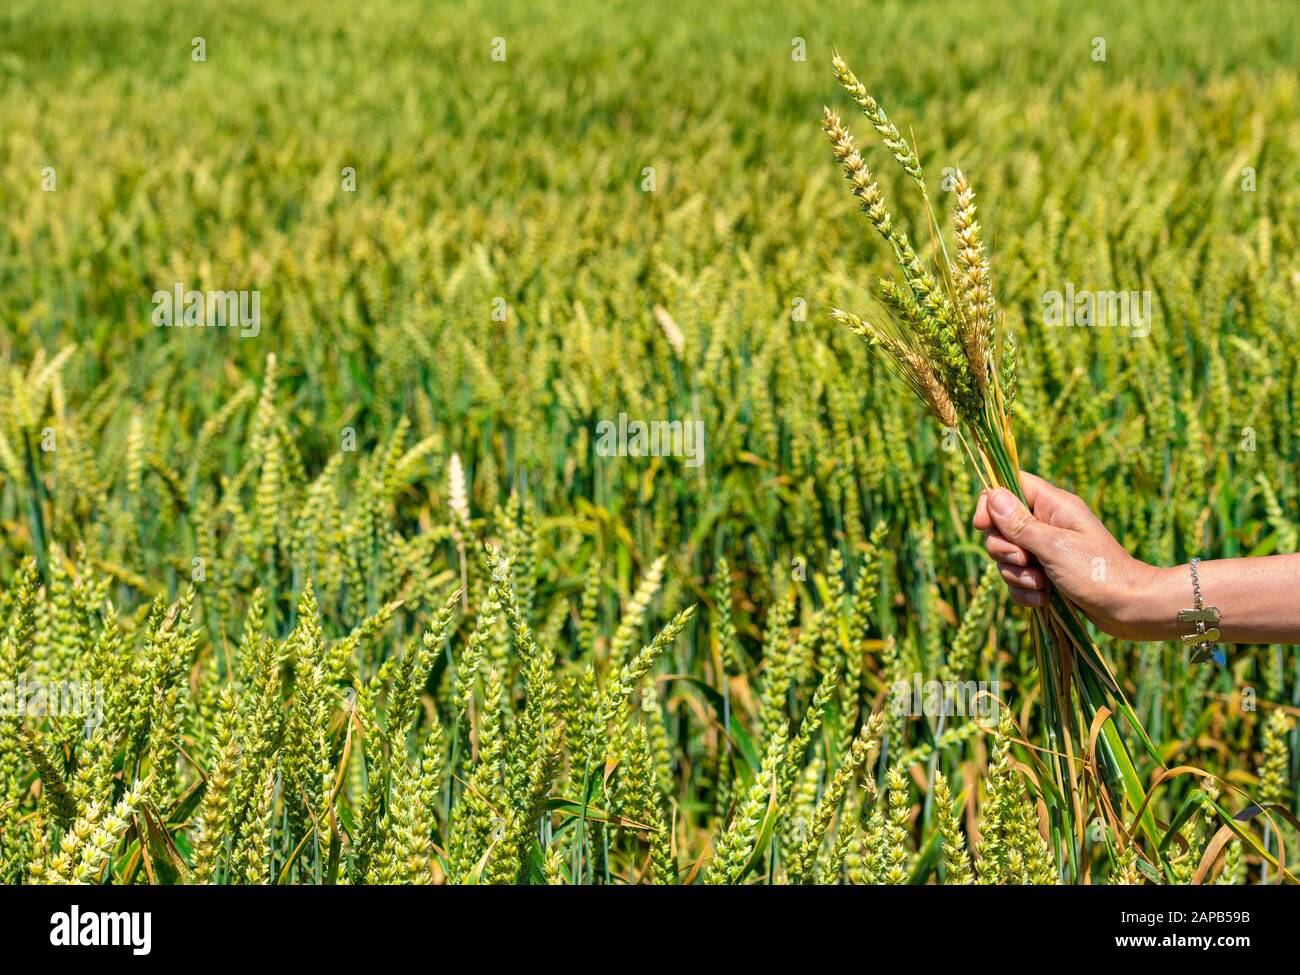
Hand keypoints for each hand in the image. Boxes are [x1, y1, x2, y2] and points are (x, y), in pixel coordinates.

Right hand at [971, 471, 1156, 638]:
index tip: (984, 526)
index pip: (1008, 485)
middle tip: (1026, 560)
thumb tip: (993, 495)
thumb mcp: (1055, 546)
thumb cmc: (1097, 572)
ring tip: (1041, 585)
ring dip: (1016, 575)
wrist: (1130, 609)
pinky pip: (1018, 579)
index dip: (990, 503)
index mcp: (1053, 505)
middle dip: (1004, 549)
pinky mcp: (1046, 575)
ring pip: (1006, 556)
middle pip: (1000, 526)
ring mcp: (1046, 550)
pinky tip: (1042, 600)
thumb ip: (1020, 523)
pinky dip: (1024, 591)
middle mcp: (1047, 523)